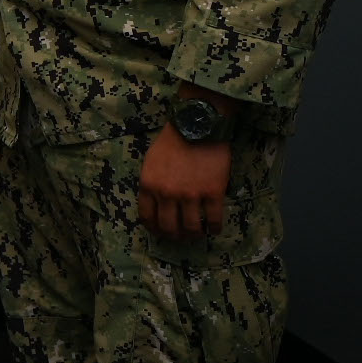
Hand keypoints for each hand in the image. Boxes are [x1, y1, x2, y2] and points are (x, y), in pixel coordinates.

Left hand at [138, 121, 229, 240]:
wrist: (197, 126)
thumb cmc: (172, 141)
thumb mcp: (150, 162)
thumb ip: (151, 184)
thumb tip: (155, 204)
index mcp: (148, 185)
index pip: (147, 217)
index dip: (154, 228)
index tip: (160, 231)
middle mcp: (167, 194)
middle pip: (168, 227)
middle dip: (174, 236)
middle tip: (180, 236)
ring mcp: (190, 195)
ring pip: (191, 228)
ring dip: (194, 235)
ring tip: (198, 233)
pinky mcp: (213, 193)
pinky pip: (213, 220)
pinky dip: (214, 228)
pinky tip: (214, 229)